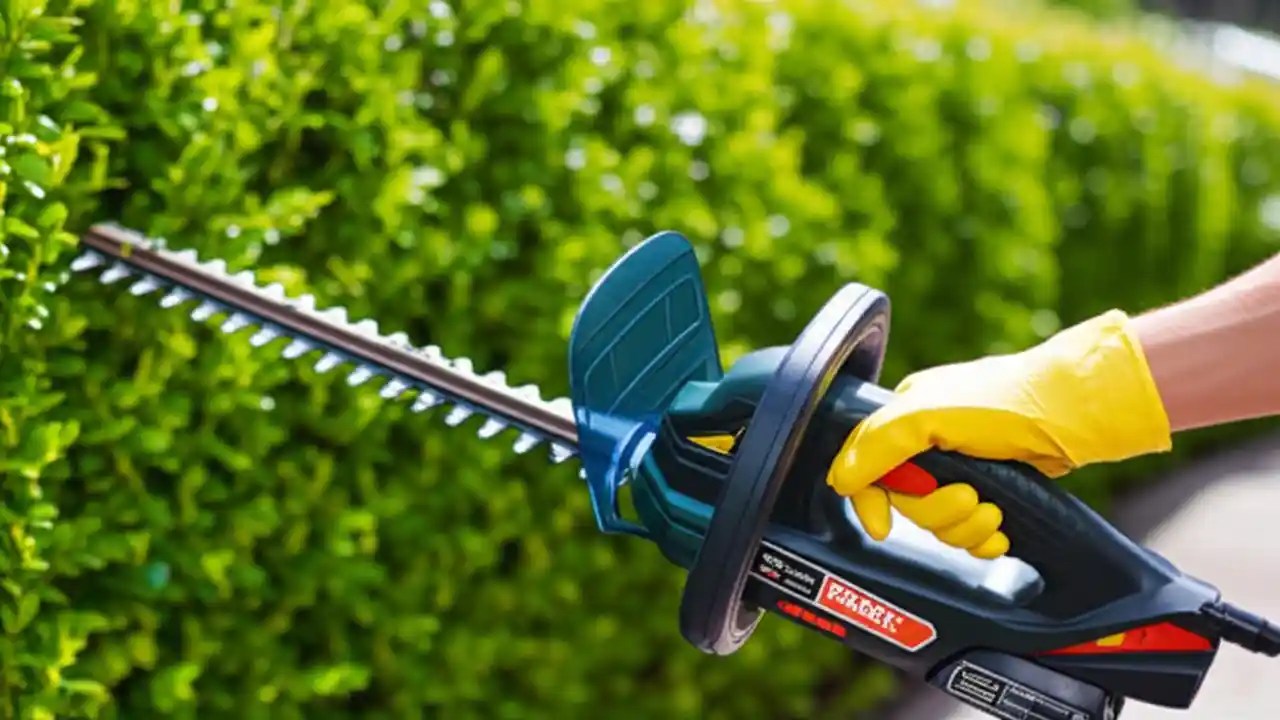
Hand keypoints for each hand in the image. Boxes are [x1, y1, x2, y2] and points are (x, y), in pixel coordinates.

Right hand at [827, 309, 1172, 558]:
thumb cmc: (1003, 401)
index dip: (870, 501)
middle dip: (935, 511)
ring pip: (938, 522)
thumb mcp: (925, 416)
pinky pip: (969, 531)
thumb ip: (877, 445)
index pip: (867, 468)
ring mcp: (961, 469)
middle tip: (967, 498)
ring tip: (992, 511)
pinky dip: (983, 537)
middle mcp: (929, 444)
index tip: (881, 527)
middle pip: (906, 503)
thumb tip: (839, 480)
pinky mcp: (992, 490)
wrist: (1071, 414)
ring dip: (964, 525)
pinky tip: (999, 530)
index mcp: (905, 418)